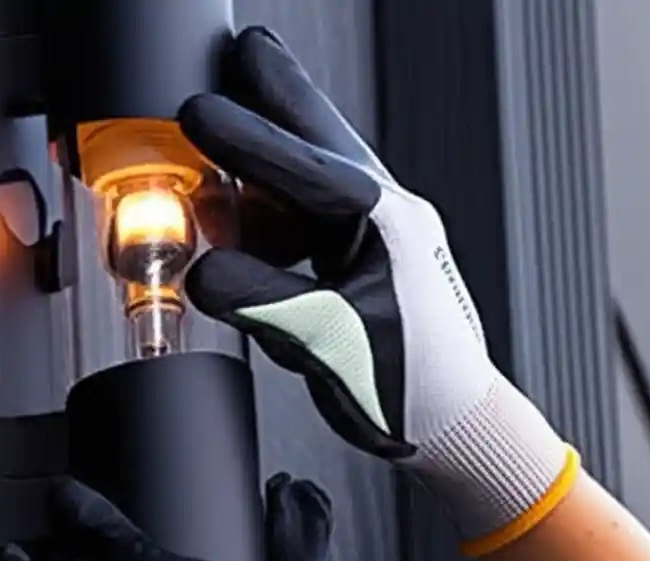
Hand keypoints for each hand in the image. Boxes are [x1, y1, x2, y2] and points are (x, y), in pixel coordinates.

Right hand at [179, 27, 576, 554]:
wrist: (453, 421)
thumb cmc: (413, 388)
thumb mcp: (330, 344)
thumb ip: (264, 302)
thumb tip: (203, 275)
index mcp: (385, 224)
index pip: (304, 166)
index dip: (246, 137)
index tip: (196, 111)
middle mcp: (385, 216)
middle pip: (321, 136)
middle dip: (278, 90)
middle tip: (244, 50)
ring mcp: (378, 233)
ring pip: (317, 165)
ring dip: (272, 139)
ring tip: (230, 116)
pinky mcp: (366, 257)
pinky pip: (311, 209)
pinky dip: (271, 196)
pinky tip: (244, 205)